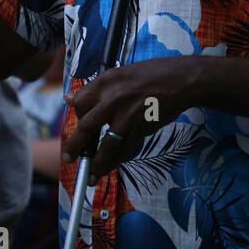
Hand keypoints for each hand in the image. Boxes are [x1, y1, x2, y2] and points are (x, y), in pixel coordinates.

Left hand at [62, 57, 195, 181]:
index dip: (77, 113)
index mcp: (105, 83)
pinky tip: (110, 167)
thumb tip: (69, 99)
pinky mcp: (140, 130)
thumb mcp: (120, 72)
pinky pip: (125, 149)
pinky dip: (117, 160)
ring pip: (106, 146)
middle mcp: (111, 101)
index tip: (78, 121)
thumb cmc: (152, 72)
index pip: (79, 102)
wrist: (179, 81)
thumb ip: (96, 87)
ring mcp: (125, 118)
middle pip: (86, 128)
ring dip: (96, 163)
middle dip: (75, 146)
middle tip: (69, 159)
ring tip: (90, 176)